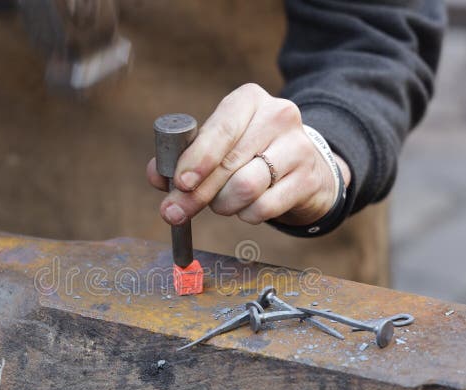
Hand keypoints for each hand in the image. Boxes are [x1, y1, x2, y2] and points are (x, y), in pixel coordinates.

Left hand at [147, 83, 350, 227]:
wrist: (301, 168)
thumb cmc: (247, 155)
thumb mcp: (216, 147)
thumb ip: (180, 158)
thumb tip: (157, 175)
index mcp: (249, 99)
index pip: (220, 129)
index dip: (197, 158)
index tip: (180, 183)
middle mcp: (278, 115)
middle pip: (229, 163)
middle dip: (197, 193)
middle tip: (176, 212)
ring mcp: (298, 146)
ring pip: (247, 187)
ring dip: (224, 204)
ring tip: (222, 204)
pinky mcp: (309, 178)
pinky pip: (265, 207)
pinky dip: (247, 215)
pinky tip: (247, 208)